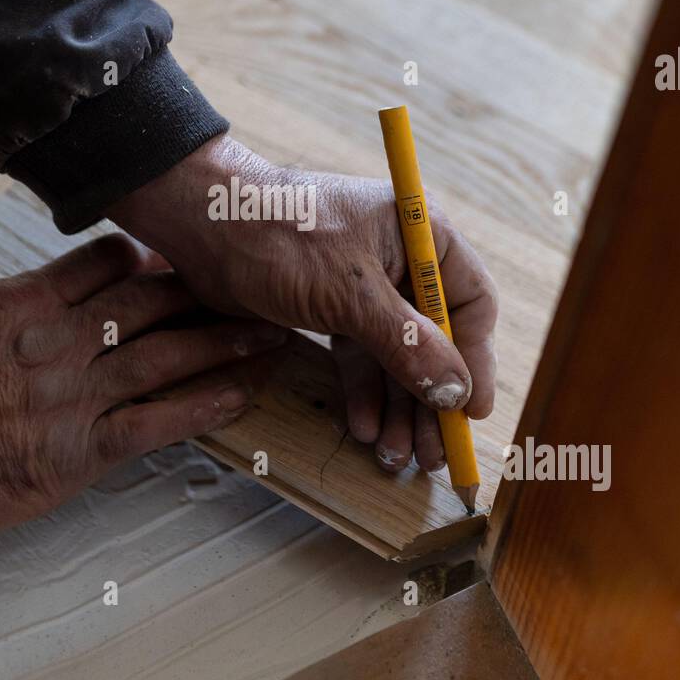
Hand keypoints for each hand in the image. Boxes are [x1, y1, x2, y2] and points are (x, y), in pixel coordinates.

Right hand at [0, 217, 287, 546]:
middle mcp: (60, 342)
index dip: (141, 257)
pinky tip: (241, 396)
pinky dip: (204, 408)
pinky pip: (157, 424)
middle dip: (204, 294)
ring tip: (272, 335)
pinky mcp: (78, 453)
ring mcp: (74, 397)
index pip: (103, 263)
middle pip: (151, 304)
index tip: (170, 258)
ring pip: (168, 359)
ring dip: (225, 344)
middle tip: (250, 287)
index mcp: (19, 301)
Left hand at [108, 136, 498, 473]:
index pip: (470, 304)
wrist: (203, 225)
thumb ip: (408, 345)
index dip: (476, 361)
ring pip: (396, 356)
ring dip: (396, 406)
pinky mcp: (332, 307)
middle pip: (436, 339)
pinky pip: (361, 355)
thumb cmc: (280, 239)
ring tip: (393, 455)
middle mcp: (402, 259)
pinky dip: (362, 391)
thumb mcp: (350, 296)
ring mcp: (366, 286)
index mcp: (422, 236)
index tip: (471, 412)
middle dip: (431, 398)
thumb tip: (457, 392)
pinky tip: (360, 427)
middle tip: (431, 454)